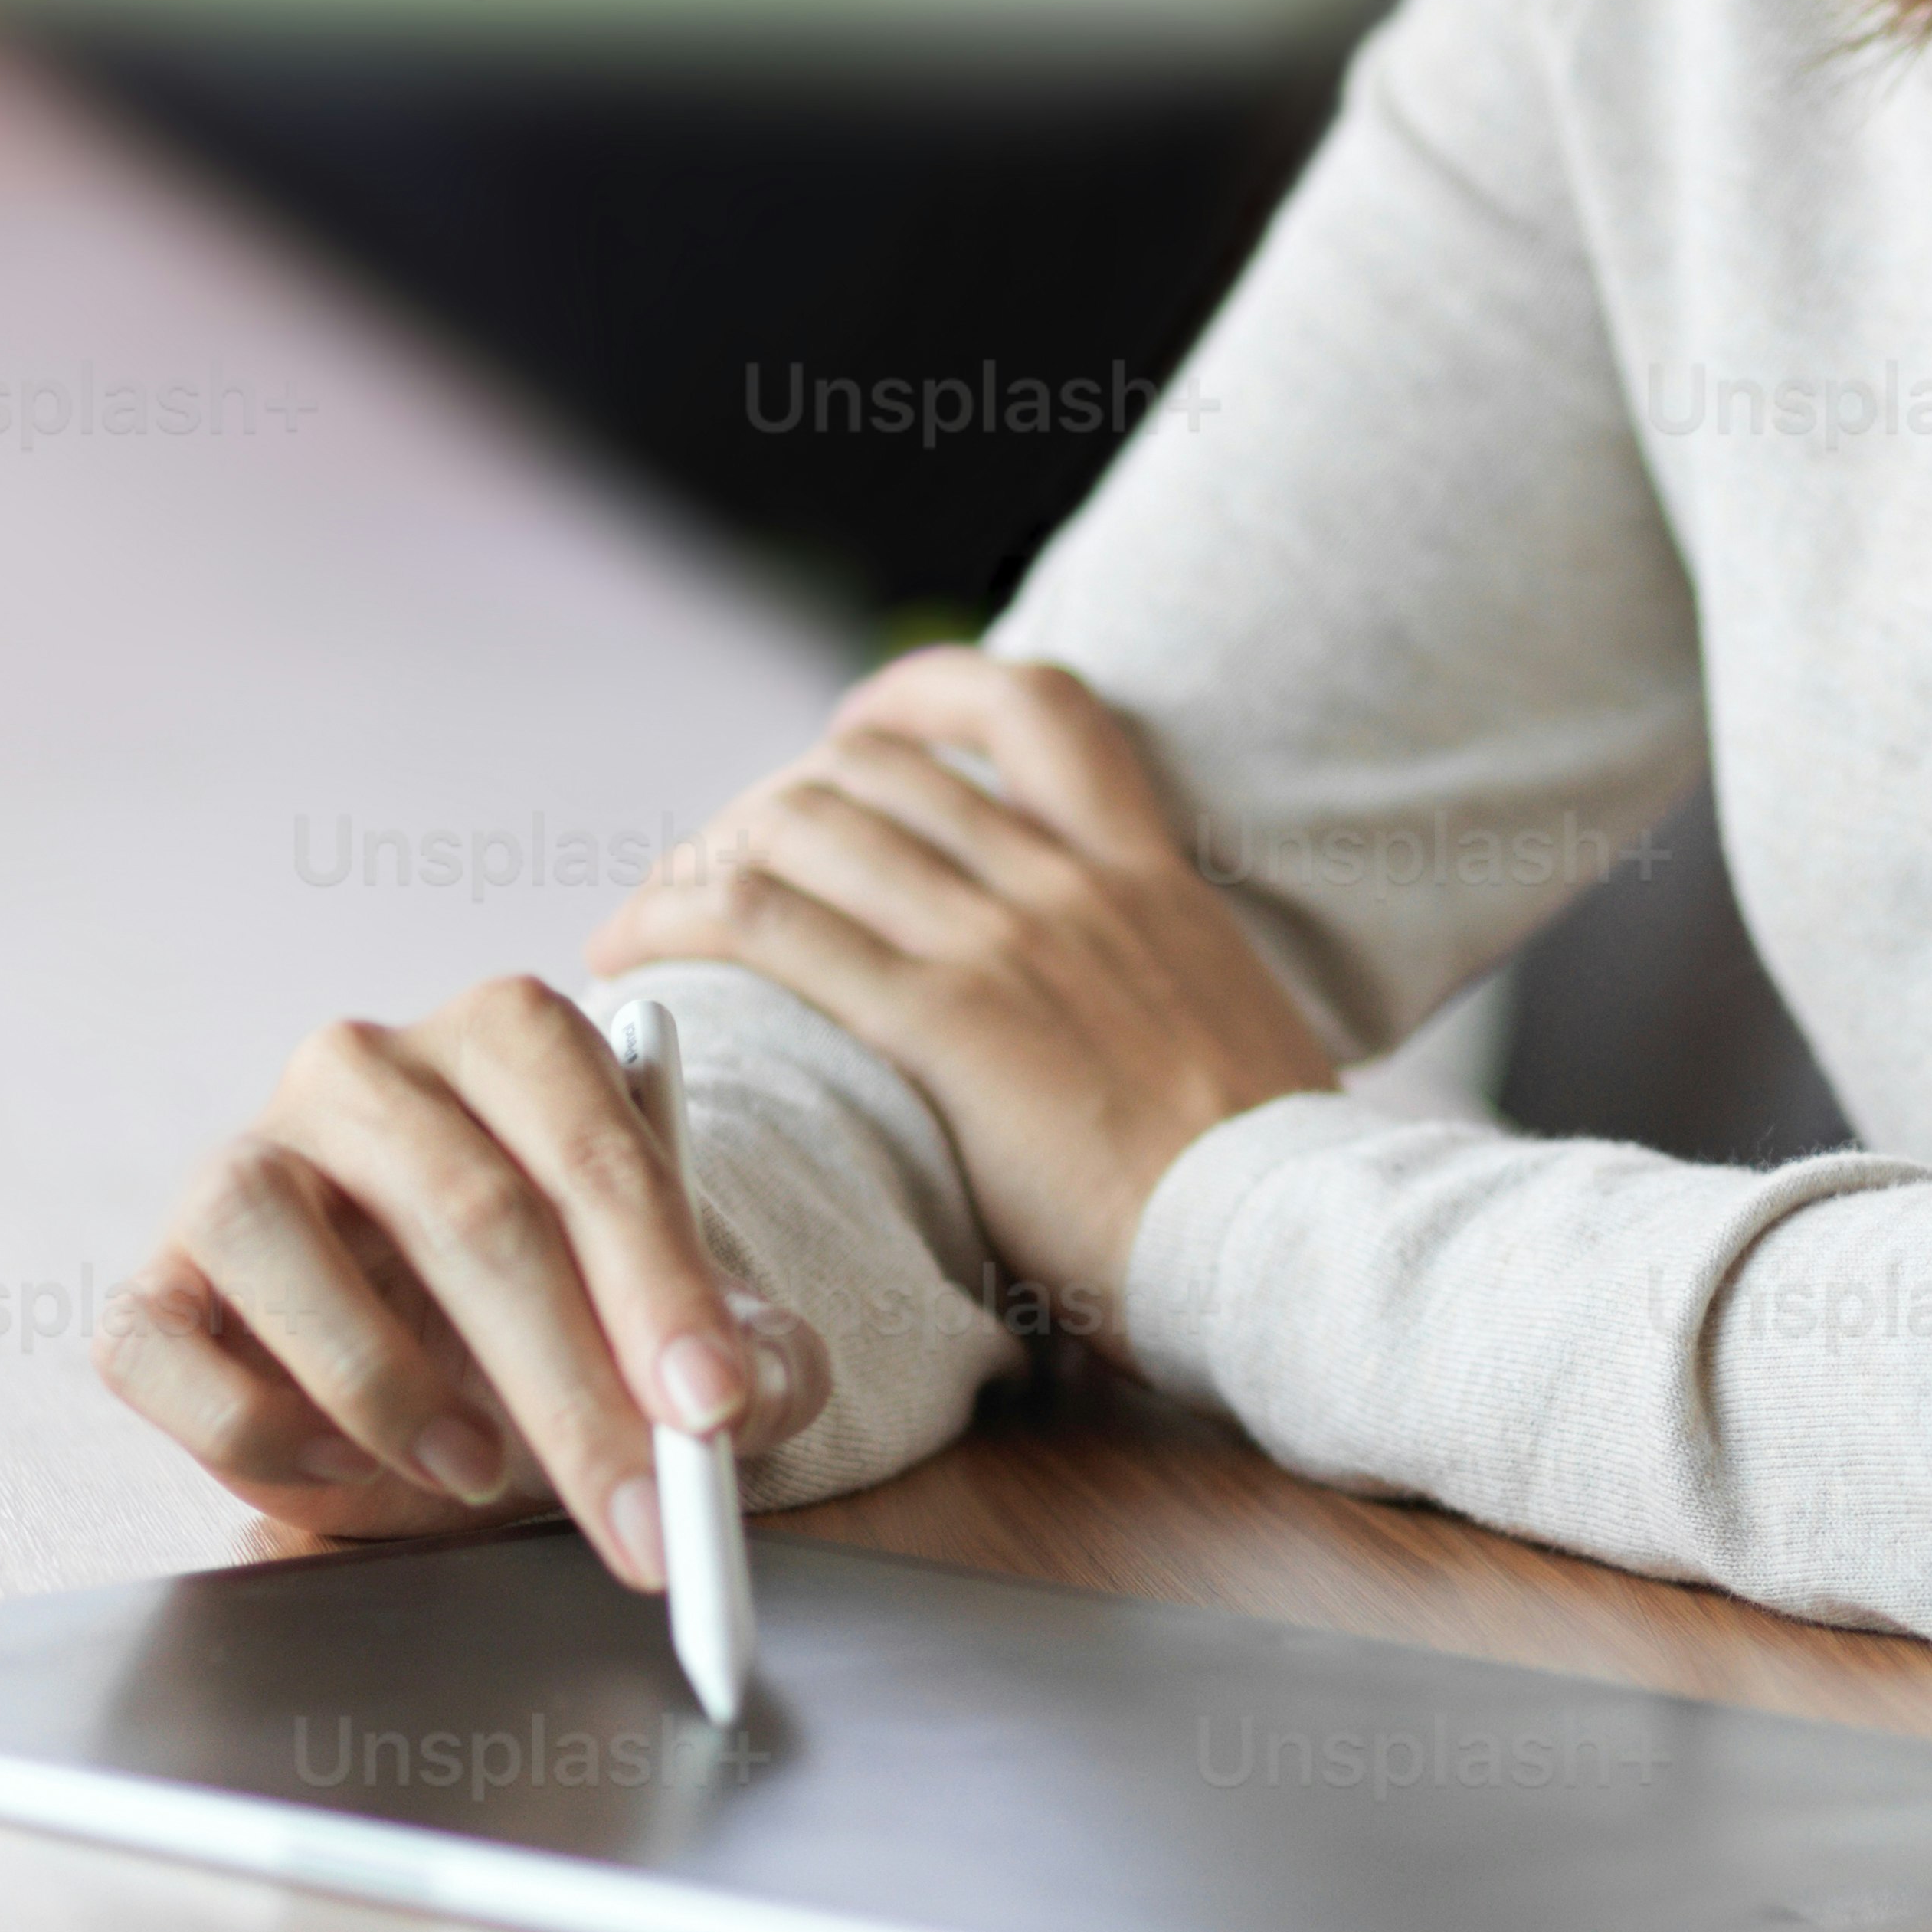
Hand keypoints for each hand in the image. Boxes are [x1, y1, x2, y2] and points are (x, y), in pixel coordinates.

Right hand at [94, 972, 833, 1587]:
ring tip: (474, 1470)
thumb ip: (754, 1360)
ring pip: (268, 1224)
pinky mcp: (159, 1276)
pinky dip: (246, 1416)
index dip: (659, 1287)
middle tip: (638, 1511)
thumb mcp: (691, 1340)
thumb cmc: (578, 1322)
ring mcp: (243, 1160)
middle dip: (567, 1383)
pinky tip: (342, 1464)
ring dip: (382, 1377)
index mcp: (512, 1039)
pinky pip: (153, 1337)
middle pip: (463, 1206)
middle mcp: (365, 1069)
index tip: (709, 1410)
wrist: (452, 1366)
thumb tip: (742, 1396)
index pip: (593, 1147)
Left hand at [587, 644, 1335, 1338]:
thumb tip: (1117, 1064)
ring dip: (703, 859)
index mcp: (1148, 877)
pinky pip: (770, 923)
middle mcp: (1068, 881)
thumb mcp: (1233, 1051)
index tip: (861, 729)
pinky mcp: (948, 1019)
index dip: (922, 695)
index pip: (1035, 710)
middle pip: (872, 768)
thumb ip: (1160, 1017)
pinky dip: (678, 919)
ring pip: (804, 825)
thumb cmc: (1272, 1193)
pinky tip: (632, 952)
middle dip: (772, 804)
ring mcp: (1007, 940)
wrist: (1299, 1236)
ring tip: (652, 922)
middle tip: (721, 879)